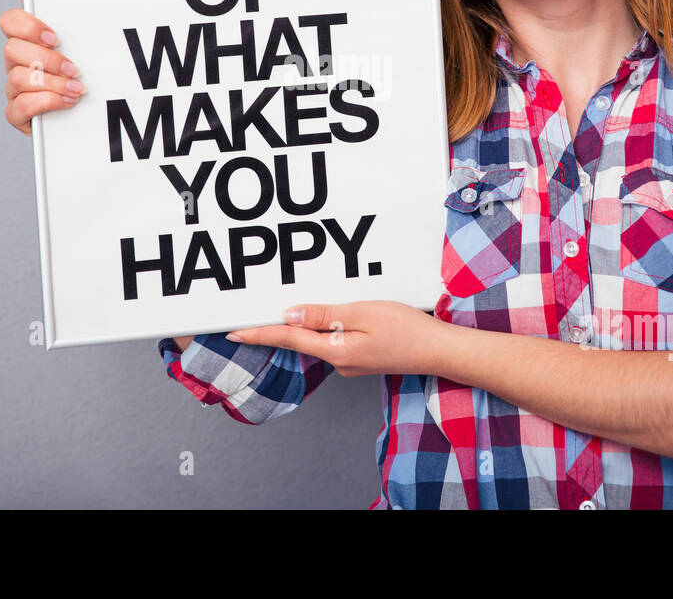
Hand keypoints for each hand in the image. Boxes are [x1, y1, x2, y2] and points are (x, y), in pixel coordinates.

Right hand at [0, 1, 86, 134]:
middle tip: (73, 69)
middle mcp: (16, 64)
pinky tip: (68, 101)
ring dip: (52, 83)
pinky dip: (46, 102)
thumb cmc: (81, 77)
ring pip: (17, 78)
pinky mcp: (17, 114)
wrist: (84, 116)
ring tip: (77, 89)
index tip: (54, 37)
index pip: (10, 21)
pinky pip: (19, 106)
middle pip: (12, 49)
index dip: (27, 26)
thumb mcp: (82, 48)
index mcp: (27, 42)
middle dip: (47, 60)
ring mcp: (14, 89)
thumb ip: (73, 24)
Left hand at [227, 301, 451, 377]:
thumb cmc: (408, 330)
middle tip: (252, 316)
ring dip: (305, 327)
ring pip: (318, 341)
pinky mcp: (359, 360)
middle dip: (278, 328)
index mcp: (336, 351)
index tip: (233, 333)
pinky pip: (334, 342)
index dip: (259, 334)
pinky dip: (326, 329)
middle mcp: (338, 363)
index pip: (288, 340)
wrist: (439, 351)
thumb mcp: (363, 313)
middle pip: (300, 341)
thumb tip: (290, 316)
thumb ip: (324, 315)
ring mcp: (349, 364)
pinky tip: (333, 316)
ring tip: (293, 308)